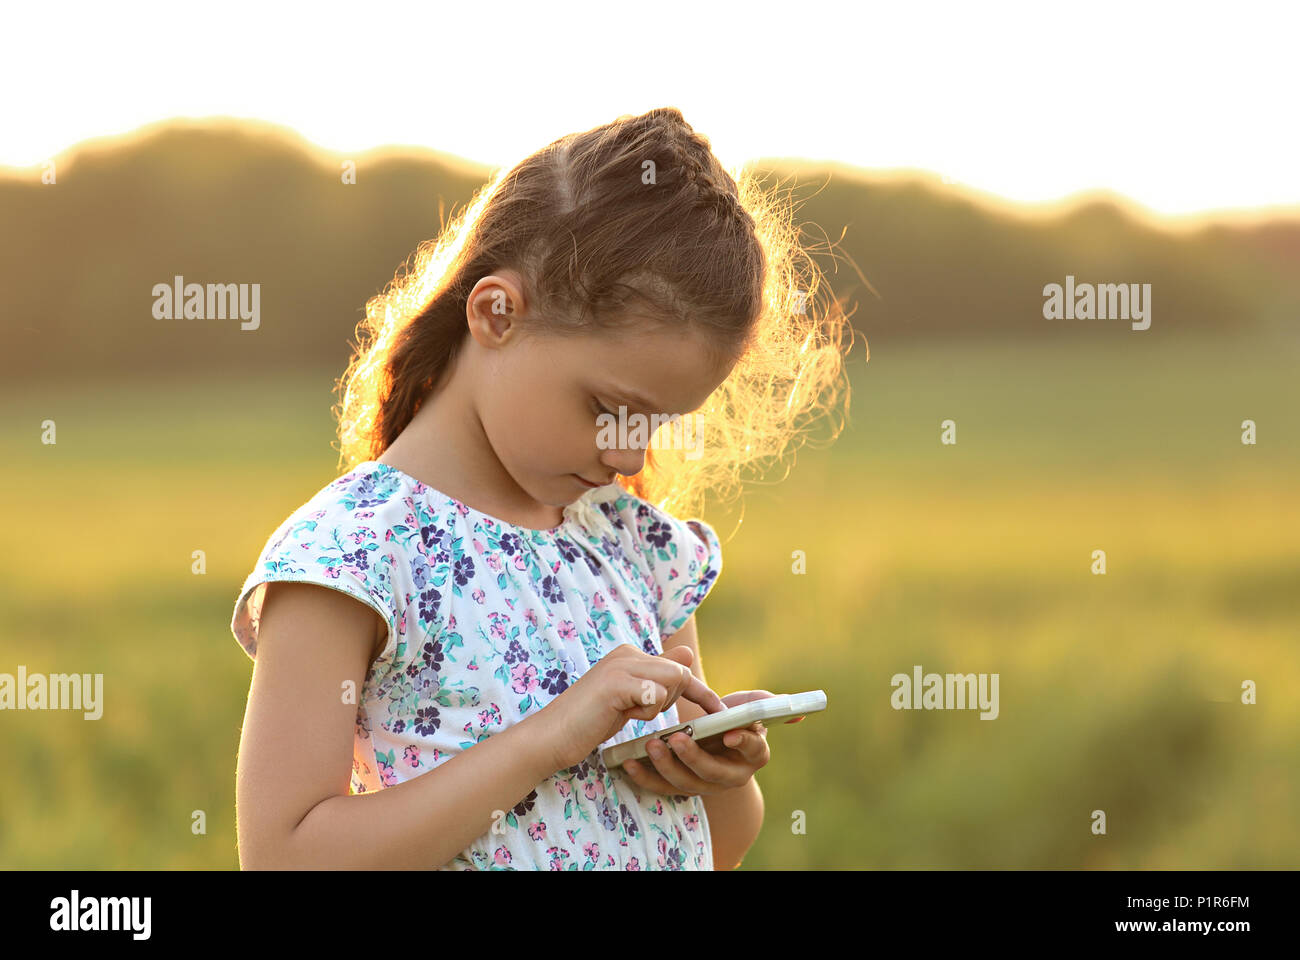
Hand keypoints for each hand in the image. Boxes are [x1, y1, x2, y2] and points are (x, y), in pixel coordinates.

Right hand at [541, 644, 726, 770]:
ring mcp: (621, 665)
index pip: (679, 668)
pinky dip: (645, 712)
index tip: (718, 711)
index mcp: (630, 654)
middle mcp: (627, 652)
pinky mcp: (617, 682)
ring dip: (657, 708)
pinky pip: (655, 696)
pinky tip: (621, 713)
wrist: (552, 736)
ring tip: (626, 712)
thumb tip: (687, 652)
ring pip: (672, 682)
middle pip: (679, 674)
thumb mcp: (630, 698)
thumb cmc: (590, 721)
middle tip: (638, 712)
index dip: (700, 693)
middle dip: (672, 701)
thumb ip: (657, 678)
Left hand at [622, 689, 802, 796]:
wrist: (714, 734)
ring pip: (686, 783)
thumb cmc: (735, 716)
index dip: (743, 742)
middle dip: (693, 757)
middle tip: (675, 737)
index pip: (752, 750)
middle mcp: (732, 775)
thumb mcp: (749, 704)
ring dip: (666, 766)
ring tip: (651, 744)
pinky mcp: (680, 786)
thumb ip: (765, 703)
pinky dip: (644, 777)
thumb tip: (798, 714)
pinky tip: (629, 762)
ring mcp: (705, 784)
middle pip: (713, 772)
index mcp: (754, 753)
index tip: (730, 732)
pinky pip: (662, 787)